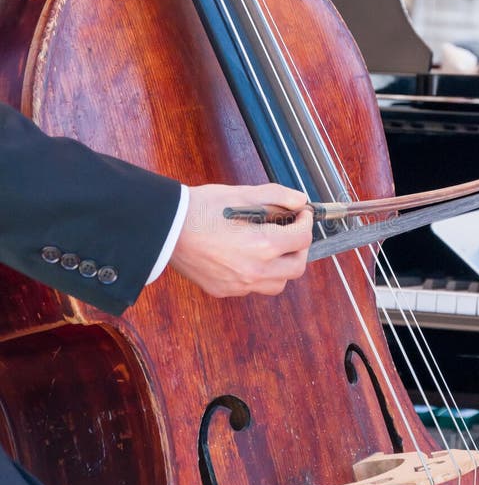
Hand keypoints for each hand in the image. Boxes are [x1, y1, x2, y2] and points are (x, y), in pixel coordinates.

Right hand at [169, 183, 312, 296]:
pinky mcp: (224, 290)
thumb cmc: (200, 209)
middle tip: (293, 232)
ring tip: (273, 248)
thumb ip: (276, 197)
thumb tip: (300, 201)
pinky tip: (248, 256)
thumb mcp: (241, 194)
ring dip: (282, 266)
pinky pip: (252, 288)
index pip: (302, 239)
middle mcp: (254, 270)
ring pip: (277, 284)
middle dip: (300, 247)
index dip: (306, 223)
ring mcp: (239, 284)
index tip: (301, 215)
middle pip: (297, 267)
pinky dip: (259, 274)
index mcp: (262, 245)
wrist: (165, 228)